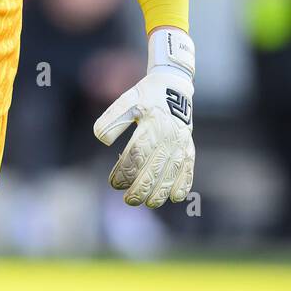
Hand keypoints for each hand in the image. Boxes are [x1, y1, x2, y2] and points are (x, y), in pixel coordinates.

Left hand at [93, 28, 194, 207]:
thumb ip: (112, 121)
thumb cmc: (145, 97)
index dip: (124, 172)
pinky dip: (183, 184)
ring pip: (172, 173)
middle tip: (129, 200)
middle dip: (141, 189)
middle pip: (154, 169)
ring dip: (161, 191)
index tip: (114, 183)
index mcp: (151, 125)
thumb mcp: (126, 102)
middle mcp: (168, 136)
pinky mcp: (189, 148)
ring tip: (149, 203)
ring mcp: (181, 144)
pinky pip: (188, 169)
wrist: (174, 87)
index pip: (136, 155)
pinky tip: (174, 197)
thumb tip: (102, 140)